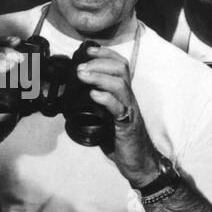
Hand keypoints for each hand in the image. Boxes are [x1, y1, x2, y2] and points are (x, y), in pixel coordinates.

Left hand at [75, 45, 158, 185]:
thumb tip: (73, 98)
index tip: (88, 49)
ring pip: (120, 84)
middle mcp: (128, 99)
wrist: (139, 162)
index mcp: (124, 95)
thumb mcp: (106, 118)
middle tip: (80, 66)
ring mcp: (129, 111)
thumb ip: (95, 106)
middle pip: (121, 69)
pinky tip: (94, 95)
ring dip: (99, 76)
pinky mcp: (127, 126)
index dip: (105, 54)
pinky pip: (119, 108)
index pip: (120, 65)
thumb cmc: (121, 140)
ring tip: (83, 75)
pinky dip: (106, 98)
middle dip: (99, 62)